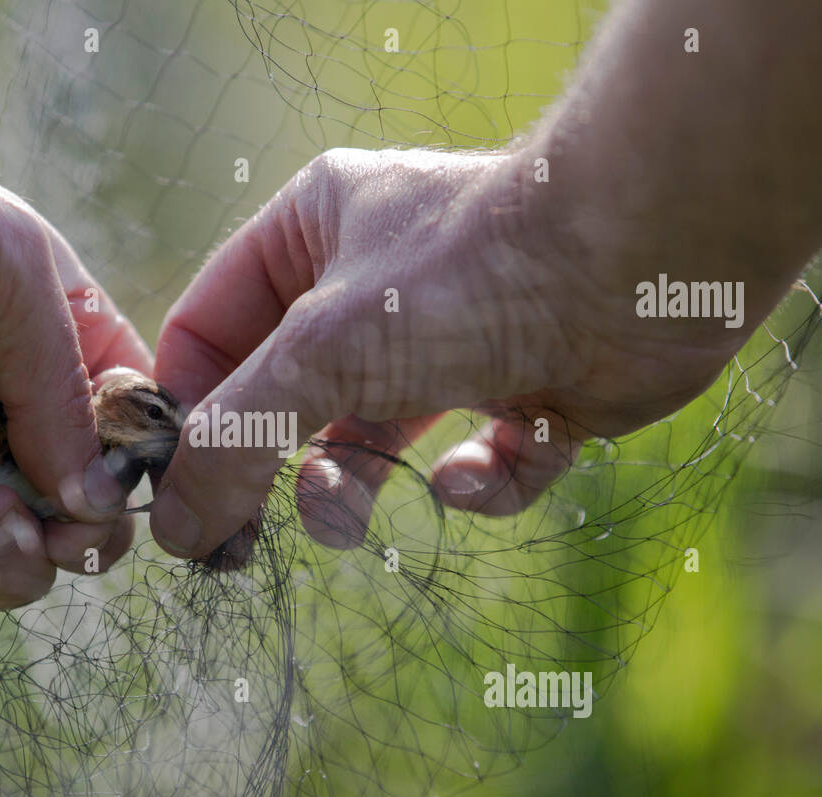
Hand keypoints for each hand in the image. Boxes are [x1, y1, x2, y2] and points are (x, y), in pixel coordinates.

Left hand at [0, 79, 150, 605]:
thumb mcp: (7, 262)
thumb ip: (66, 384)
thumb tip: (93, 500)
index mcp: (50, 339)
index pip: (119, 426)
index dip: (125, 469)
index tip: (110, 489)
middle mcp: (2, 408)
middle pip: (75, 510)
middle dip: (67, 531)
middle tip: (38, 522)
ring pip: (8, 557)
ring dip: (1, 555)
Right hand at [148, 146, 775, 558]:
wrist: (647, 264)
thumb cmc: (467, 276)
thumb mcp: (319, 353)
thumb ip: (235, 440)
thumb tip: (173, 526)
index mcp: (312, 233)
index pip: (211, 328)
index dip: (189, 411)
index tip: (176, 494)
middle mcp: (377, 283)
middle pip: (290, 396)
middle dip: (277, 468)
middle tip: (252, 537)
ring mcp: (456, 336)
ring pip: (376, 439)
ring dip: (357, 490)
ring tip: (354, 522)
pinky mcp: (529, 389)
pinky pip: (478, 460)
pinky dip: (473, 485)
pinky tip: (476, 477)